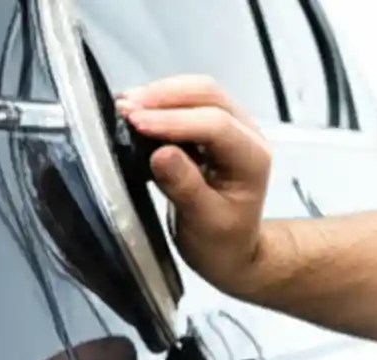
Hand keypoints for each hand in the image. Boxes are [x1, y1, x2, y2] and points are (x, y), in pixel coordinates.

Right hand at [116, 75, 273, 299]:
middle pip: (208, 95)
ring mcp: (230, 126)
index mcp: (252, 158)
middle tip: (126, 108)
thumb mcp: (204, 223)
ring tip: (124, 106)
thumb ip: (184, 188)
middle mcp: (246, 133)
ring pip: (196, 93)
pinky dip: (159, 104)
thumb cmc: (222, 242)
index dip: (174, 121)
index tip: (136, 123)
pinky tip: (134, 112)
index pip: (215, 125)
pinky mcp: (211, 127)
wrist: (232, 250)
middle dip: (164, 96)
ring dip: (159, 95)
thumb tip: (160, 154)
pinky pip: (186, 104)